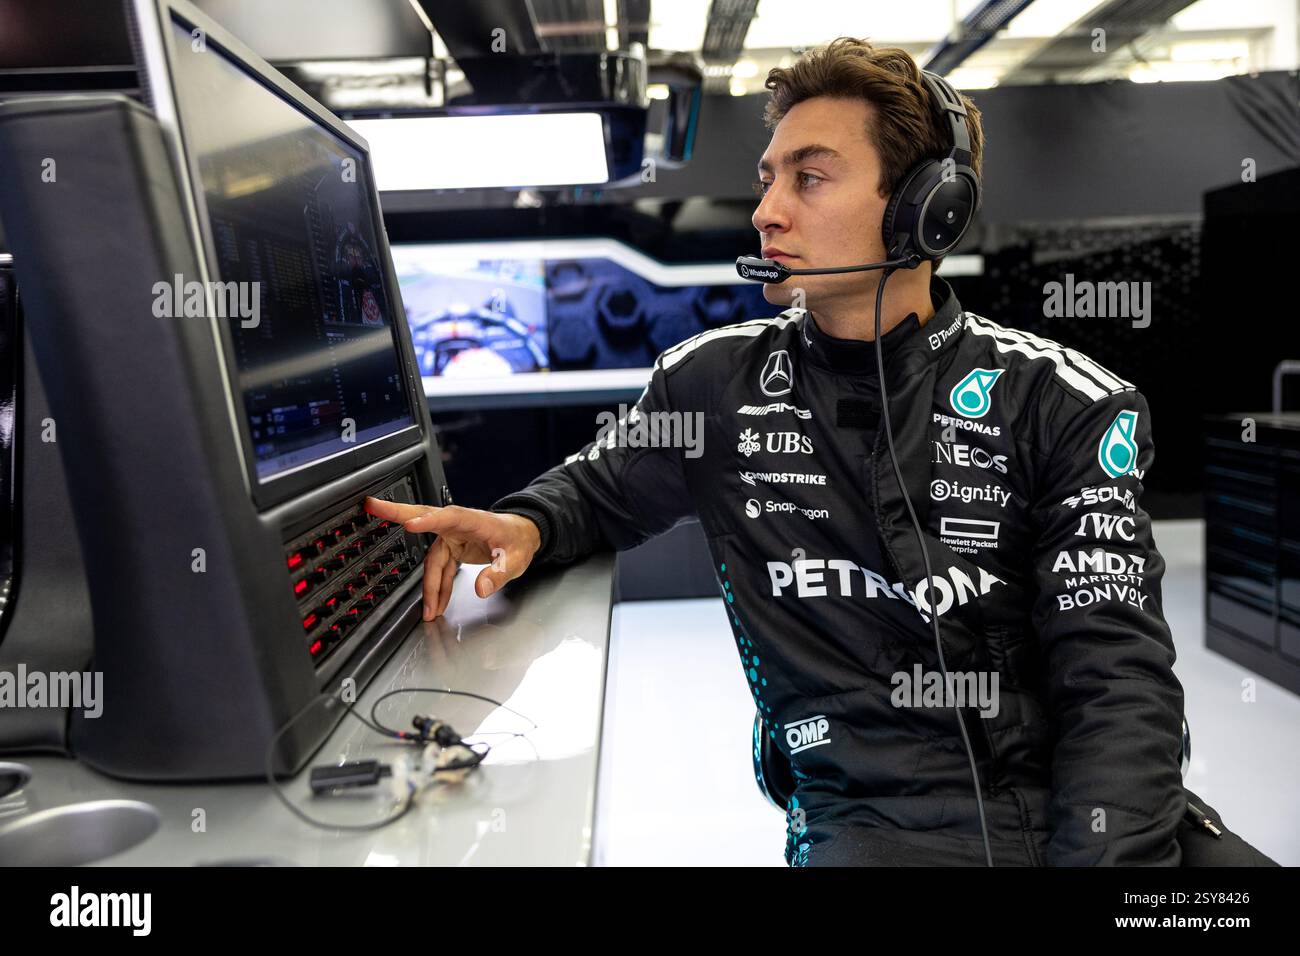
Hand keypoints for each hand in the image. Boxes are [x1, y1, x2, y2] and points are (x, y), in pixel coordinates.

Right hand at [363, 497, 541, 620]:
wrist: (522, 537)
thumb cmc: (519, 541)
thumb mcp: (516, 560)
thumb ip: (499, 574)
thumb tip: (481, 588)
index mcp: (474, 520)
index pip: (448, 518)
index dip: (428, 521)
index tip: (409, 524)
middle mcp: (458, 525)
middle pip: (423, 518)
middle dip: (395, 513)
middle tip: (371, 505)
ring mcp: (451, 536)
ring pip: (431, 559)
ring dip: (428, 585)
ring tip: (428, 609)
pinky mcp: (450, 547)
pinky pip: (439, 569)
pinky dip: (437, 588)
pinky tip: (436, 604)